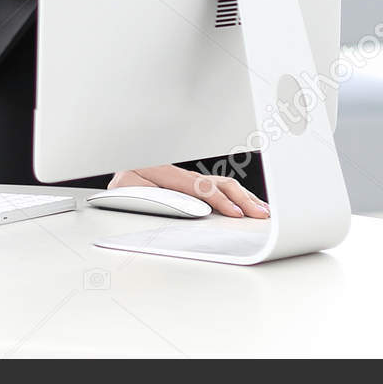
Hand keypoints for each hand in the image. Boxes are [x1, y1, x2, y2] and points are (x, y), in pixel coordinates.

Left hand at [109, 164, 269, 218]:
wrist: (119, 168)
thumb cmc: (121, 181)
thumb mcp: (125, 188)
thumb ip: (147, 196)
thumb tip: (177, 205)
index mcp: (166, 173)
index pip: (200, 187)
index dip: (220, 201)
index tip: (236, 214)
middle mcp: (182, 173)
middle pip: (218, 183)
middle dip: (242, 200)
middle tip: (259, 215)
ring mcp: (189, 176)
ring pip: (223, 184)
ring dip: (244, 197)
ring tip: (263, 210)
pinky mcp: (191, 183)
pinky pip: (219, 187)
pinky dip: (237, 195)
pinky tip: (249, 204)